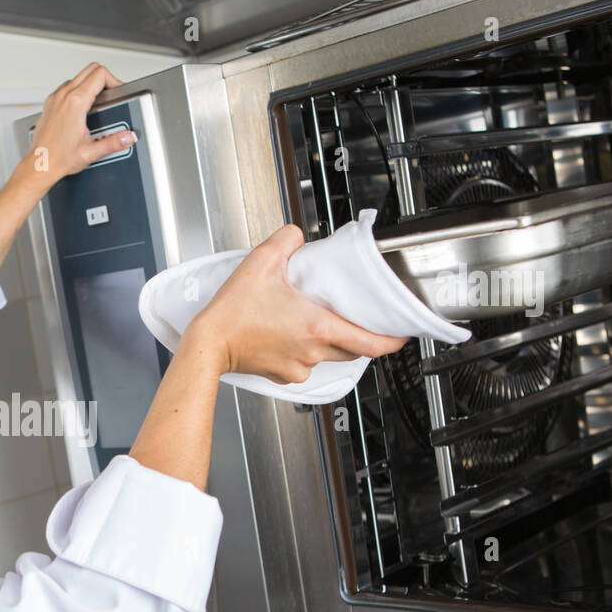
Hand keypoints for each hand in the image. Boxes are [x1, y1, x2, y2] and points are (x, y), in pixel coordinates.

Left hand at [26, 63, 132, 181]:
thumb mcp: (92, 152)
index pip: (100, 74)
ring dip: (90, 84)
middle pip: (90, 69)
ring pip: (78, 76)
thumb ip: (114, 142)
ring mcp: (54, 98)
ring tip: (98, 103)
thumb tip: (129, 137)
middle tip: (111, 95)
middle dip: (105, 79)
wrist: (40, 165)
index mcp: (75, 103)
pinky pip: (67, 87)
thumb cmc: (58, 159)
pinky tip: (83, 108)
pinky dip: (78, 91)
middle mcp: (63, 96)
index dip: (114, 80)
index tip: (118, 92)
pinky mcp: (50, 103)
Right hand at [184, 224, 408, 384]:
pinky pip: (305, 365)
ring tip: (312, 321)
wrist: (209, 345)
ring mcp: (299, 366)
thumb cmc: (232, 313)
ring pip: (329, 356)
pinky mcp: (284, 376)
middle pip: (354, 349)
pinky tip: (290, 335)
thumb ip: (287, 240)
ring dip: (329, 341)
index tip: (402, 334)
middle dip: (360, 335)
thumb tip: (297, 235)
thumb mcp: (261, 262)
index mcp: (317, 326)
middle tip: (359, 319)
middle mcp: (313, 351)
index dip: (393, 340)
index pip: (372, 342)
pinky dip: (305, 351)